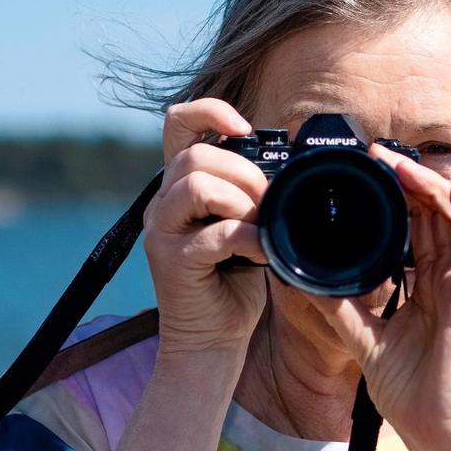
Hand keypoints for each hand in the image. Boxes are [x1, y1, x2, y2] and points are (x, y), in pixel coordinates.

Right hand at [142, 98, 272, 356]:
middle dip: (244, 173)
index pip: (178, 122)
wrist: (213, 339)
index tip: (246, 130)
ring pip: (196, 184)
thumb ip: (251, 192)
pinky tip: (260, 251)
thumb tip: (289, 167)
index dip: (211, 111)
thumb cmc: (234, 281)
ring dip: (240, 199)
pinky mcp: (171, 261)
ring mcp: (162, 231)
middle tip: (268, 204)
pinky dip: (247, 238)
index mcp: (179, 186)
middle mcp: (162, 202)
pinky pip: (214, 233)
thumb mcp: (246, 224)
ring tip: (260, 225)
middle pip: (195, 155)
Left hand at [275, 148, 450, 450]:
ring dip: (431, 188)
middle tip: (377, 155)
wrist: (435, 430)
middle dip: (408, 182)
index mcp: (426, 287)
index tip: (367, 174)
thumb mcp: (364, 341)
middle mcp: (448, 281)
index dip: (396, 198)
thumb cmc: (409, 393)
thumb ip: (341, 308)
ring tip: (401, 163)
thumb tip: (305, 281)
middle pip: (433, 217)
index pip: (415, 229)